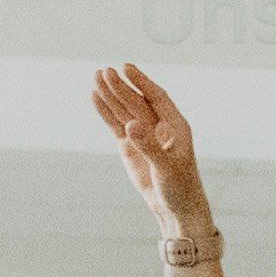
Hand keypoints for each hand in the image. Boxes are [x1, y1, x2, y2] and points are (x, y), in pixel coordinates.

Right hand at [90, 61, 209, 235]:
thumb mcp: (166, 167)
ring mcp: (143, 135)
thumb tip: (131, 124)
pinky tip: (95, 97)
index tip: (126, 68)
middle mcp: (160, 127)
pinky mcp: (130, 146)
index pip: (157, 97)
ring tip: (96, 76)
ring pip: (124, 110)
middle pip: (137, 101)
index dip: (142, 82)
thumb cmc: (180, 188)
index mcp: (176, 126)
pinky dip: (105, 111)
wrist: (174, 208)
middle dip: (121, 86)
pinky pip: (116, 124)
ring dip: (111, 94)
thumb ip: (149, 146)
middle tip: (104, 71)